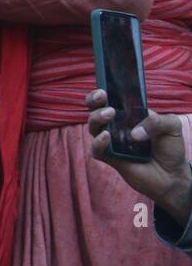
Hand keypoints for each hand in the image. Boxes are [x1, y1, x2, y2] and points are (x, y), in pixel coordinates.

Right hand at [86, 89, 191, 225]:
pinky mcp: (110, 158)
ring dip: (97, 118)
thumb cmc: (170, 148)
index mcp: (129, 115)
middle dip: (94, 101)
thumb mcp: (171, 127)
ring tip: (109, 114)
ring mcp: (112, 142)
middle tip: (103, 98)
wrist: (172, 176)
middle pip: (95, 110)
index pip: (111, 100)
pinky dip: (98, 143)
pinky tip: (106, 137)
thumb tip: (134, 133)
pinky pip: (96, 150)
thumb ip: (157, 121)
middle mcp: (117, 126)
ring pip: (93, 127)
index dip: (102, 94)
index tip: (104, 90)